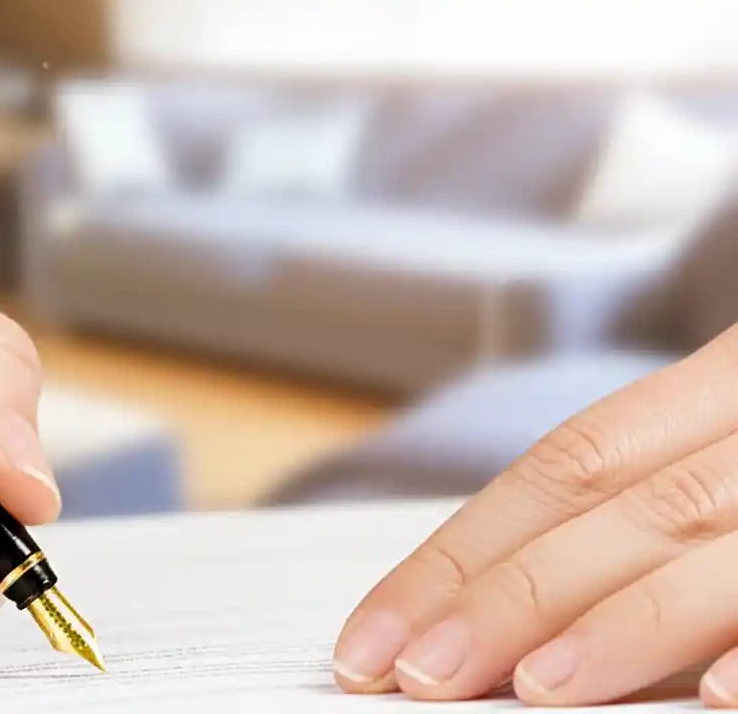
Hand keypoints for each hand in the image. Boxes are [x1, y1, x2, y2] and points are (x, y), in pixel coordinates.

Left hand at [332, 324, 737, 706]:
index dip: (460, 554)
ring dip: (620, 621)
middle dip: (512, 593)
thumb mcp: (727, 457)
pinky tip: (717, 697)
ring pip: (712, 532)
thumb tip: (493, 628)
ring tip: (536, 688)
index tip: (372, 638)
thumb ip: (637, 524)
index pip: (563, 469)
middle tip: (423, 674)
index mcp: (720, 391)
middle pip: (622, 502)